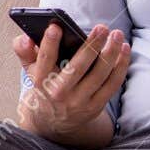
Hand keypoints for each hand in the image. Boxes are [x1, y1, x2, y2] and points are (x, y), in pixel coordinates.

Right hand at [12, 22, 128, 145]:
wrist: (53, 123)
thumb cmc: (44, 87)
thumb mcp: (30, 71)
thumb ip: (24, 52)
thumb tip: (25, 37)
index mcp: (40, 82)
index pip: (44, 61)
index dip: (48, 44)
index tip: (56, 26)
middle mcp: (59, 93)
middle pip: (77, 68)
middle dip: (91, 46)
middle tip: (102, 27)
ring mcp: (79, 102)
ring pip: (99, 75)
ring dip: (111, 53)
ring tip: (117, 35)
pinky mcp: (95, 106)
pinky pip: (112, 84)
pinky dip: (120, 66)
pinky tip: (124, 49)